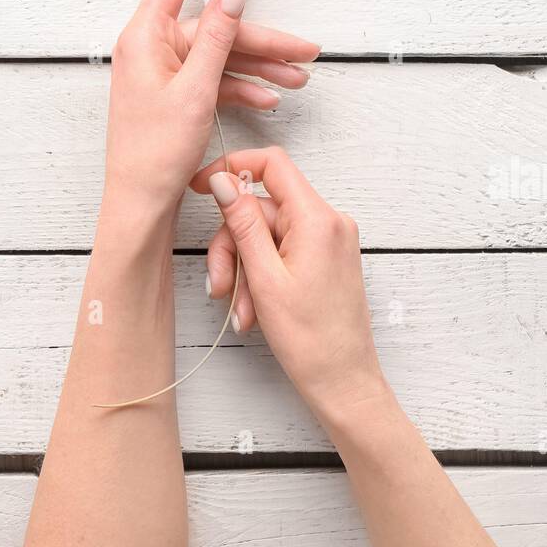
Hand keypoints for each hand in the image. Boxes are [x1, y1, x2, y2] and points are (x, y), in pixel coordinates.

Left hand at [103, 0, 319, 232]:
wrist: (141, 204)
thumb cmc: (154, 152)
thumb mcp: (195, 89)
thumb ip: (217, 37)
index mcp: (145, 36)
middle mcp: (152, 48)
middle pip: (214, 26)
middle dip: (261, 39)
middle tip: (302, 49)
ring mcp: (164, 71)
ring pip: (220, 55)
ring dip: (258, 66)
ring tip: (298, 77)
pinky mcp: (174, 93)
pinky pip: (213, 78)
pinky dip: (241, 86)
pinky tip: (269, 97)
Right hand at [191, 147, 387, 421]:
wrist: (344, 383)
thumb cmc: (311, 340)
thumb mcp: (265, 278)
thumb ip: (243, 222)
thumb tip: (224, 180)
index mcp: (317, 219)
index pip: (272, 164)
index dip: (232, 167)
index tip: (201, 186)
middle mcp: (329, 221)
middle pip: (262, 209)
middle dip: (233, 245)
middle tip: (221, 284)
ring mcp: (330, 240)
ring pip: (268, 235)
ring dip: (246, 269)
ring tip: (241, 310)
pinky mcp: (326, 258)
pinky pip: (283, 252)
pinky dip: (263, 276)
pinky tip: (254, 310)